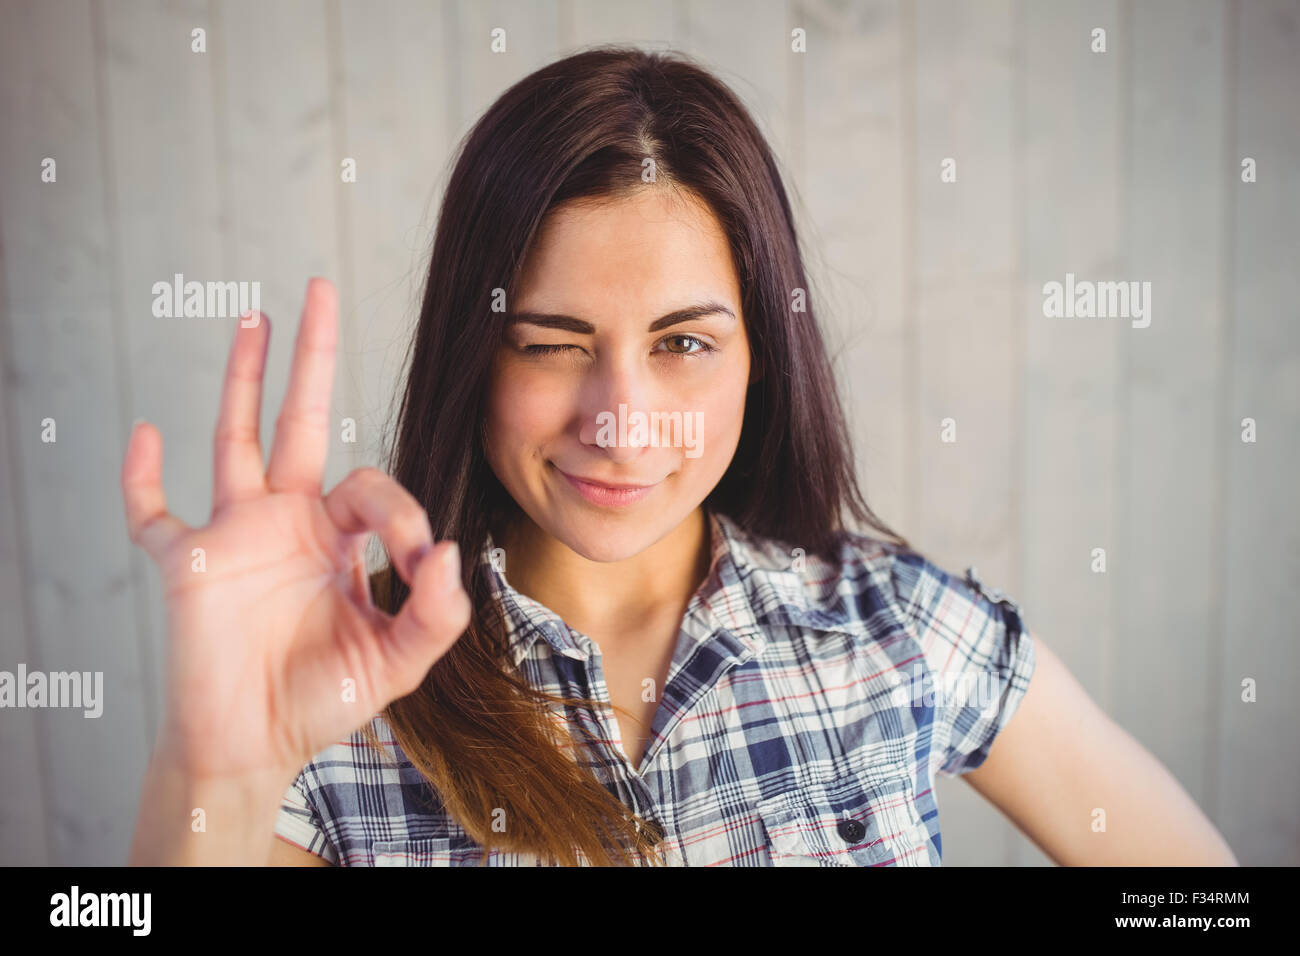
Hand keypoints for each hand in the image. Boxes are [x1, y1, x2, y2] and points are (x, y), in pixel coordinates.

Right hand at [121, 277, 468, 782]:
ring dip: (241, 379)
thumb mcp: (399, 663)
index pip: (375, 485)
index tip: (417, 560)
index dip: (403, 513)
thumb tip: (449, 551)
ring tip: (254, 317)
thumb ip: (437, 614)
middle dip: (312, 357)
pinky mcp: (186, 563)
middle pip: (302, 419)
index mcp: (342, 536)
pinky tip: (145, 432)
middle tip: (320, 287)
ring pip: (236, 439)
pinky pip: (153, 513)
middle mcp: (290, 520)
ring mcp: (235, 534)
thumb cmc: (325, 700)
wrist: (256, 746)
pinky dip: (141, 478)